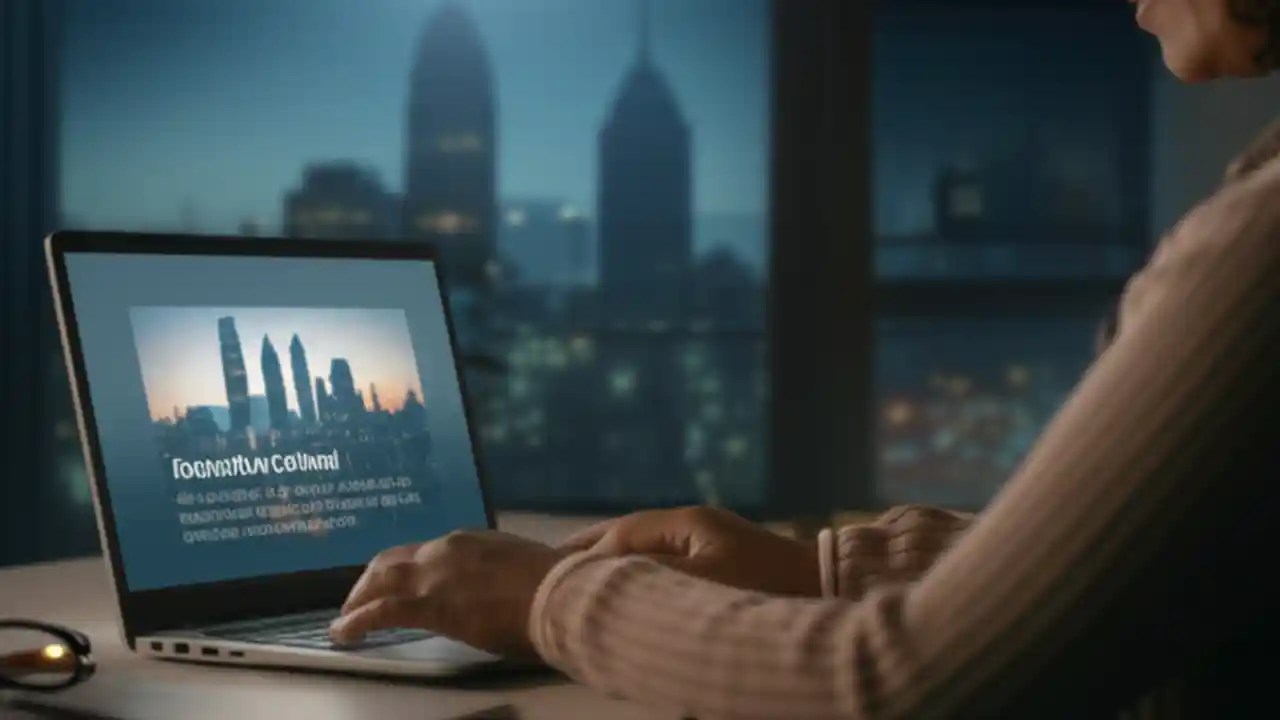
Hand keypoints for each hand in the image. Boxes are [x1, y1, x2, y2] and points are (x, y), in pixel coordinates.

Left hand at [330, 530, 564, 656]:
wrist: (556, 595)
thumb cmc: (551, 586)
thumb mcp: (523, 566)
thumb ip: (501, 570)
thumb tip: (503, 582)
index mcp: (469, 542)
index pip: (425, 553)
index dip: (407, 569)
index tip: (402, 583)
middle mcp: (445, 550)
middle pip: (393, 561)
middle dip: (373, 579)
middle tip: (360, 598)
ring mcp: (434, 575)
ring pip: (381, 581)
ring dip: (359, 598)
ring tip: (346, 617)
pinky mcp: (429, 604)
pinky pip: (380, 612)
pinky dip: (357, 621)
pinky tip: (344, 632)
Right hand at [560, 506, 820, 596]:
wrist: (825, 586)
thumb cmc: (766, 588)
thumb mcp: (707, 582)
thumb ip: (656, 573)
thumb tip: (609, 571)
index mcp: (689, 523)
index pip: (626, 533)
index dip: (592, 553)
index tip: (563, 575)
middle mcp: (695, 523)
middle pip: (632, 531)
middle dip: (594, 547)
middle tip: (554, 560)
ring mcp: (708, 538)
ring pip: (648, 543)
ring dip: (615, 556)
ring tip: (581, 569)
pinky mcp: (721, 556)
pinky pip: (665, 556)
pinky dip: (639, 565)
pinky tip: (630, 580)